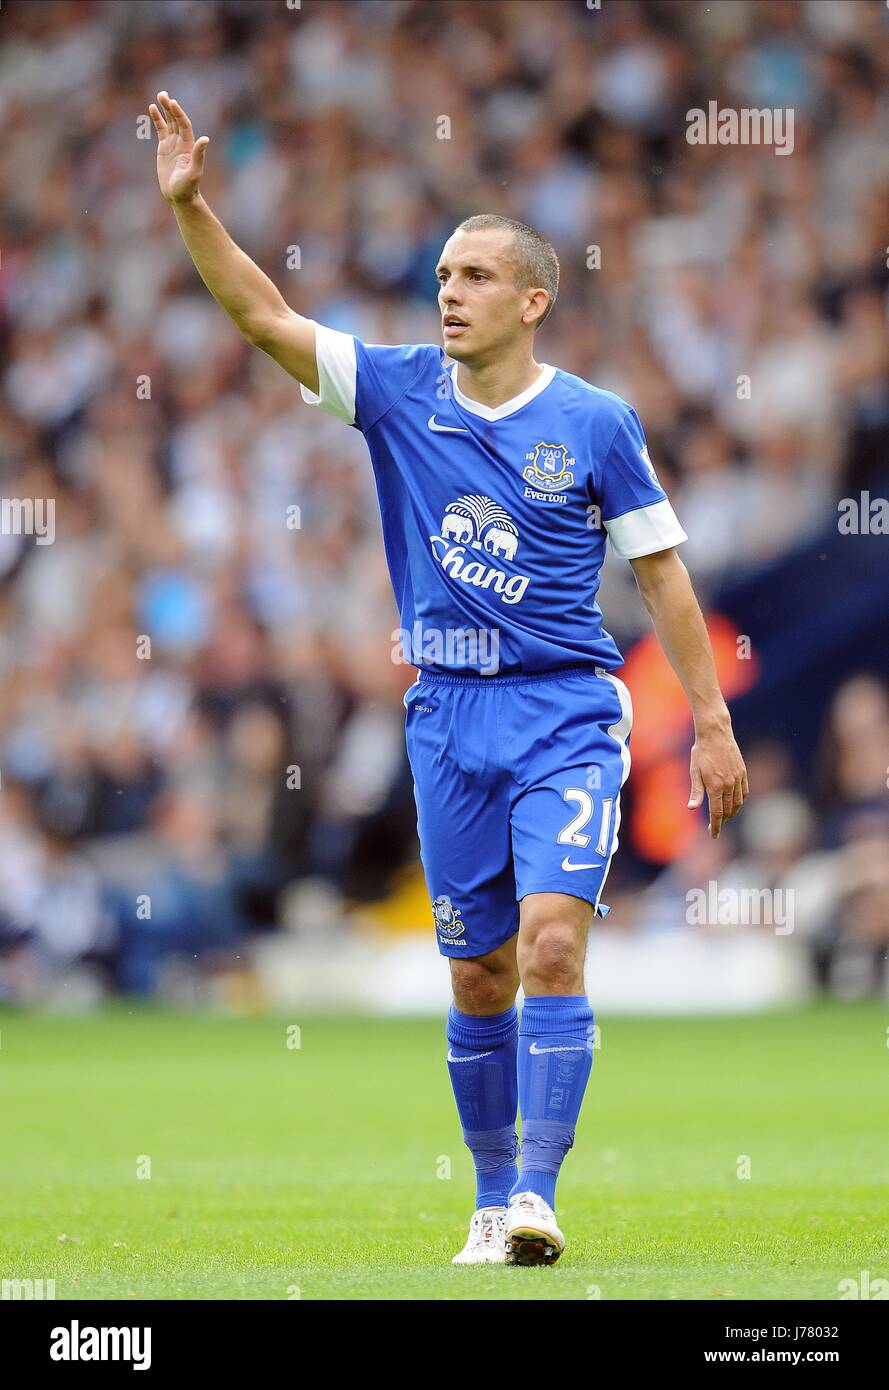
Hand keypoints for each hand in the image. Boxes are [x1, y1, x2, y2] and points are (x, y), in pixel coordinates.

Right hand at [149, 91, 208, 204]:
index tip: (172, 103)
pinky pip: (161, 129)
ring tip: (160, 95)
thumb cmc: (188, 187)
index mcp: (189, 146)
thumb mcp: (194, 172)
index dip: (179, 114)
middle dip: (170, 107)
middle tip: (163, 94)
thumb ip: (199, 155)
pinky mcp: (164, 148)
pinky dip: (157, 119)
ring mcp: (173, 144)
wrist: (180, 196)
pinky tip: (153, 108)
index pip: (184, 125)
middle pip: (176, 120)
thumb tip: (205, 138)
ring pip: (169, 122)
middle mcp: (182, 142)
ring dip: (165, 109)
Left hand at [688, 718, 747, 837]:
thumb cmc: (701, 753)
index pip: (717, 813)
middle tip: (715, 827)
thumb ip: (696, 791)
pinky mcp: (743, 773)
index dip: (716, 826)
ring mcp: (738, 779)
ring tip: (724, 817)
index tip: (714, 835)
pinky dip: (740, 801)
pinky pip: (744, 793)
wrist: (716, 734)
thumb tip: (692, 808)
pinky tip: (735, 804)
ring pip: (738, 803)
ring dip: (732, 813)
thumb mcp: (694, 772)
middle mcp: (729, 785)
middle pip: (728, 811)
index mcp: (715, 787)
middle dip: (722, 821)